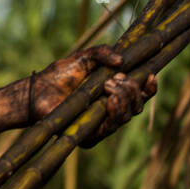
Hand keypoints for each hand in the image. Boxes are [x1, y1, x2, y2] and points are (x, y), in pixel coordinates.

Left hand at [30, 44, 156, 146]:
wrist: (39, 91)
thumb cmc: (60, 74)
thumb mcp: (84, 57)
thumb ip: (103, 53)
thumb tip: (122, 62)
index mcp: (114, 93)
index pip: (141, 94)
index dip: (149, 87)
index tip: (150, 75)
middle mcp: (111, 110)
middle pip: (138, 105)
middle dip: (133, 89)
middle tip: (116, 78)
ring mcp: (102, 124)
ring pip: (128, 116)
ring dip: (124, 98)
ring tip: (110, 86)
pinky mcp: (91, 135)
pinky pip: (112, 127)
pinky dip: (116, 111)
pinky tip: (111, 99)